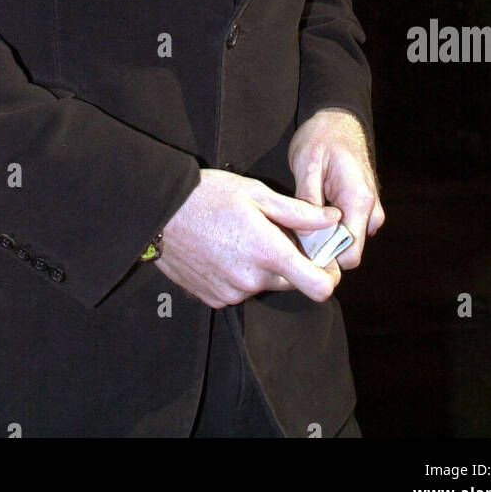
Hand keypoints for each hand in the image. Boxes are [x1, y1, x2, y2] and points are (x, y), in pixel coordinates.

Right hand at [156, 168, 344, 307]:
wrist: (158, 212)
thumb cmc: (207, 195)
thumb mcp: (257, 193)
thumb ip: (299, 212)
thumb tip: (332, 220)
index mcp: (268, 253)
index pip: (319, 287)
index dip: (328, 275)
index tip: (324, 259)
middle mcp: (252, 280)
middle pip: (292, 282)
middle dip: (292, 262)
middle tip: (276, 233)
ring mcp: (232, 293)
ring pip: (264, 284)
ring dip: (263, 266)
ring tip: (243, 236)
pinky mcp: (215, 298)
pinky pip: (241, 290)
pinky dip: (240, 273)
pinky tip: (225, 249)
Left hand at [288, 109, 384, 270]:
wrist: (337, 121)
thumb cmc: (321, 138)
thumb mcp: (307, 164)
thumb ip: (308, 200)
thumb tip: (306, 236)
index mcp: (358, 201)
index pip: (350, 254)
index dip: (325, 259)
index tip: (300, 251)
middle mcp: (370, 210)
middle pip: (349, 253)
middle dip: (323, 250)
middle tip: (295, 234)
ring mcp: (369, 210)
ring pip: (347, 243)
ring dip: (326, 239)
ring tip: (302, 219)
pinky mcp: (363, 209)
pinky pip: (347, 231)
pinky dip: (330, 229)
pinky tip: (312, 213)